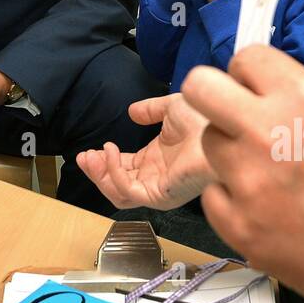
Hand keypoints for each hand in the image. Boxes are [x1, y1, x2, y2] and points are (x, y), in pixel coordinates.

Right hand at [76, 93, 213, 209]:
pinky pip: (128, 190)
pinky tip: (108, 152)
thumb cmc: (206, 120)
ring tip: (91, 157)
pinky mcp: (160, 194)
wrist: (219, 126)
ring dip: (100, 176)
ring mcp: (158, 188)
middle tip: (84, 156)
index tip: (90, 150)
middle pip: (117, 185)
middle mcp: (156, 178)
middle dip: (96, 172)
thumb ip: (150, 110)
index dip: (104, 161)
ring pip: (118, 194)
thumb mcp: (170, 108)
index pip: (124, 169)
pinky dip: (112, 172)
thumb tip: (132, 111)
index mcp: (158, 162)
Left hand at [183, 46, 303, 302]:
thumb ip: (295, 102)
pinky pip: (212, 195)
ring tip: (263, 173)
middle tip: (232, 118)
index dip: (249, 76)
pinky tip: (264, 210)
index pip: (245, 57)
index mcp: (301, 97)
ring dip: (228, 153)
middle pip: (199, 86)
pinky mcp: (234, 222)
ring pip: (207, 143)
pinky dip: (232, 201)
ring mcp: (245, 178)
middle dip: (213, 98)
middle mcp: (265, 130)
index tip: (256, 92)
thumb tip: (259, 92)